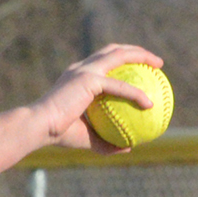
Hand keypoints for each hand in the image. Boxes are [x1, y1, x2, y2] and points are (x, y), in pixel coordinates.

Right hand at [30, 44, 162, 152]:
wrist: (38, 126)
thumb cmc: (57, 134)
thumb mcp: (85, 139)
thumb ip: (106, 142)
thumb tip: (129, 146)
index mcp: (78, 77)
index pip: (103, 61)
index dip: (122, 60)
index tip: (139, 69)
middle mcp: (81, 68)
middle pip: (113, 50)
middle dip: (135, 50)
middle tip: (154, 62)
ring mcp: (85, 71)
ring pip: (119, 55)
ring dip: (141, 56)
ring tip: (159, 65)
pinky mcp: (89, 80)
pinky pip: (119, 86)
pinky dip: (135, 93)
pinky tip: (150, 103)